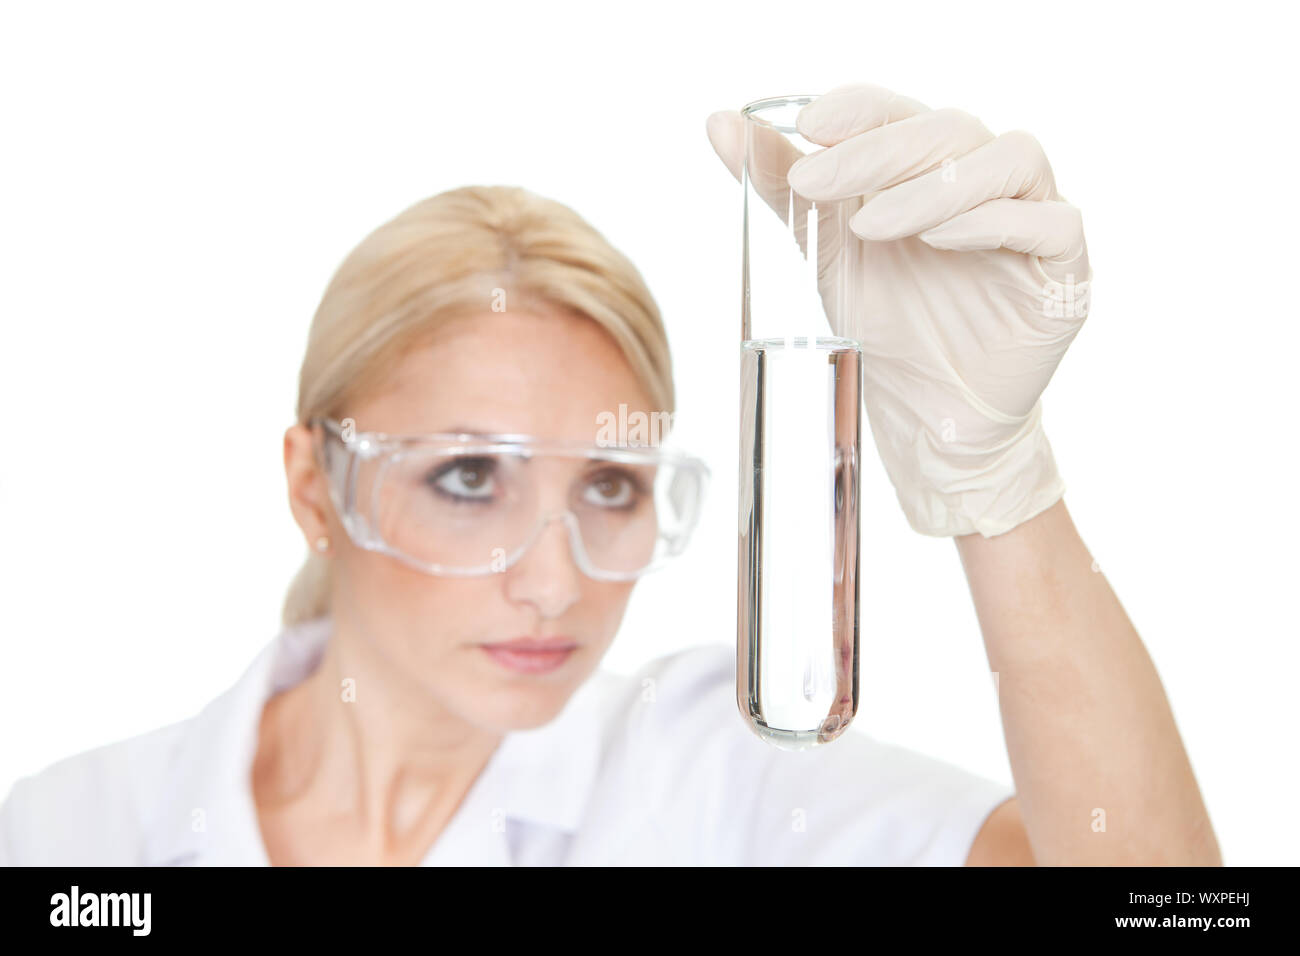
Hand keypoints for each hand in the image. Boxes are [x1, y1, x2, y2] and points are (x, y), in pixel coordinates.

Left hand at [707, 83, 1091, 536]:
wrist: (927, 412)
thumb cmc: (886, 322)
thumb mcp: (824, 250)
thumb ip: (781, 187)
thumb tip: (719, 122)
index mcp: (930, 165)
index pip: (904, 110)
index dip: (861, 109)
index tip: (808, 123)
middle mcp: (987, 178)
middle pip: (950, 129)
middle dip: (879, 151)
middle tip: (816, 182)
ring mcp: (1033, 217)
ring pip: (1008, 162)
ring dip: (933, 185)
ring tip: (872, 222)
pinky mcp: (1065, 268)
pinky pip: (1050, 222)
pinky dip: (992, 221)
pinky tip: (940, 239)